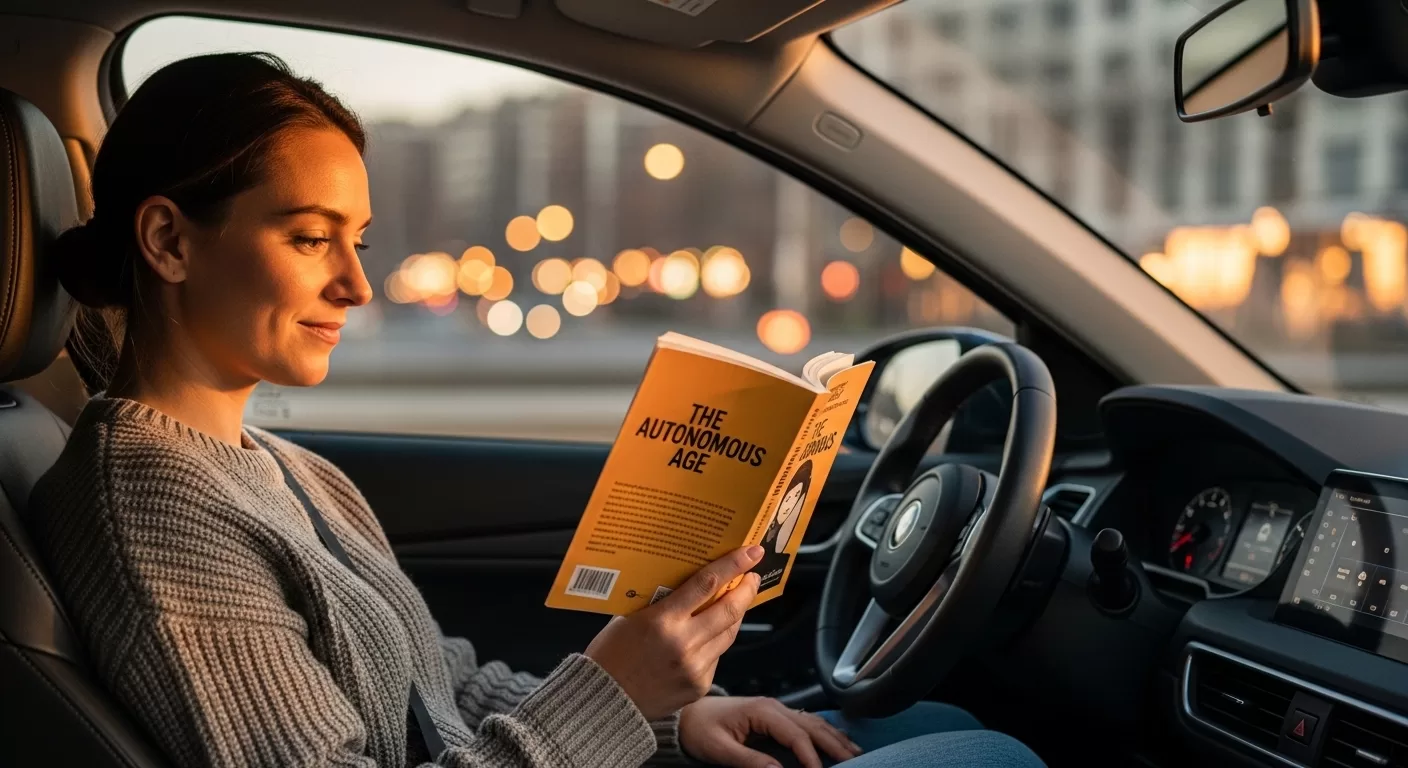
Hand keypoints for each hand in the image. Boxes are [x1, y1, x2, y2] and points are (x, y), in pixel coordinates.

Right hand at [586, 546, 763, 720]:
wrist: (604, 699)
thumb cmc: (611, 654)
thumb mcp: (632, 617)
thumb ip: (663, 601)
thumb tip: (692, 582)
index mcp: (662, 620)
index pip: (707, 584)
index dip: (733, 565)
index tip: (751, 553)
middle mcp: (683, 643)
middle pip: (729, 609)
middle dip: (746, 590)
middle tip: (752, 576)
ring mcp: (694, 667)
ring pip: (728, 633)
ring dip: (737, 614)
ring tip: (739, 600)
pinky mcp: (699, 685)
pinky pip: (717, 655)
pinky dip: (719, 640)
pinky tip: (716, 631)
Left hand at [679, 696, 862, 767]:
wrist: (687, 715)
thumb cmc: (700, 729)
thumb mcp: (719, 748)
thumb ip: (748, 760)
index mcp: (762, 711)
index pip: (796, 734)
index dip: (811, 755)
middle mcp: (774, 707)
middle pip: (812, 725)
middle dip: (835, 744)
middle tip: (856, 761)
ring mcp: (776, 710)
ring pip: (813, 722)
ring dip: (835, 737)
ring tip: (855, 752)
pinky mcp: (775, 717)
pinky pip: (805, 723)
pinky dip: (825, 733)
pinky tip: (837, 740)